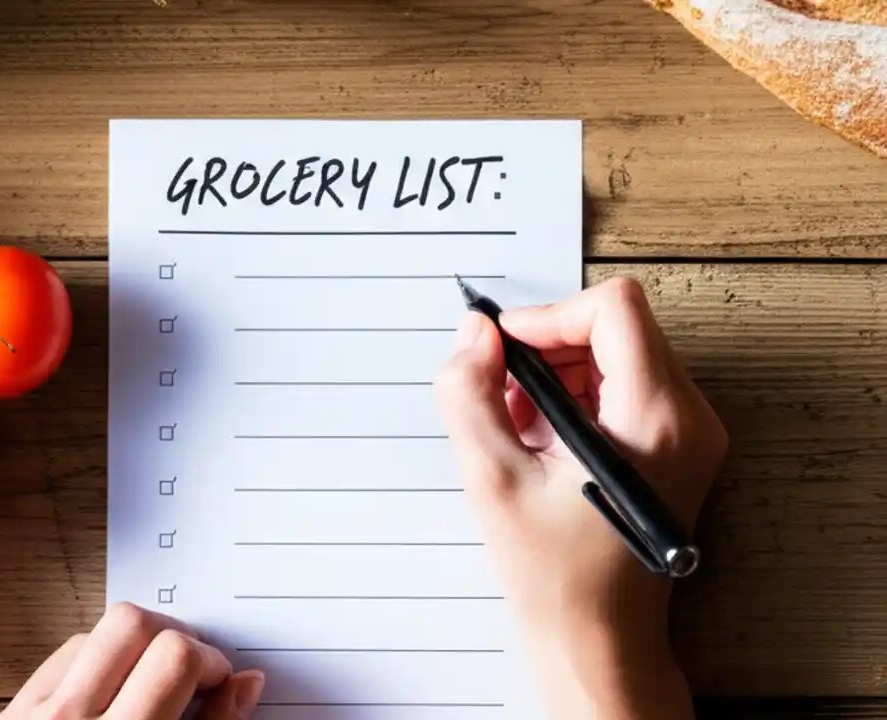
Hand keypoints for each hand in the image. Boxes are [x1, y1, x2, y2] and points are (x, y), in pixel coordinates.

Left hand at [0, 603, 264, 719]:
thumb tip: (245, 683)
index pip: (173, 656)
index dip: (209, 661)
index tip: (218, 682)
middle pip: (131, 624)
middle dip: (172, 639)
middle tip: (189, 673)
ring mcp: (29, 717)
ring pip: (92, 634)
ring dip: (132, 650)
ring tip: (150, 688)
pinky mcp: (7, 717)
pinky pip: (56, 662)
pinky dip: (91, 667)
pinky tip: (110, 699)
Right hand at [434, 278, 726, 719]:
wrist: (599, 636)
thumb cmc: (557, 576)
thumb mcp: (493, 479)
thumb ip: (471, 395)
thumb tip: (474, 336)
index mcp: (655, 418)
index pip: (613, 308)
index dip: (548, 316)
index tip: (505, 349)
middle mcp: (688, 417)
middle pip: (615, 326)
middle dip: (548, 348)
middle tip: (502, 393)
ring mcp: (689, 432)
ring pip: (618, 352)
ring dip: (558, 373)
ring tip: (518, 425)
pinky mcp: (676, 446)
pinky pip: (624, 386)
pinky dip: (576, 396)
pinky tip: (542, 441)